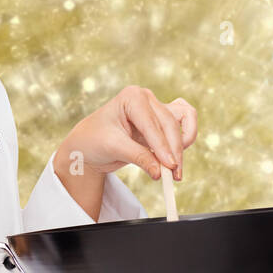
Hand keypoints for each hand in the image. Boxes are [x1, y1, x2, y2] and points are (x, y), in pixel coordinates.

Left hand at [57, 87, 198, 182]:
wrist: (88, 146)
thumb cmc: (94, 140)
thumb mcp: (113, 148)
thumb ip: (138, 157)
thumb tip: (160, 172)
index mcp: (132, 97)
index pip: (152, 122)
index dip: (161, 145)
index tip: (168, 166)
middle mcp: (147, 99)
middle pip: (169, 124)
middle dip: (173, 150)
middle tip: (173, 175)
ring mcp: (156, 109)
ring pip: (180, 124)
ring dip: (181, 146)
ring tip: (175, 171)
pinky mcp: (161, 123)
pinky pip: (183, 125)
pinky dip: (185, 139)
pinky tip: (177, 157)